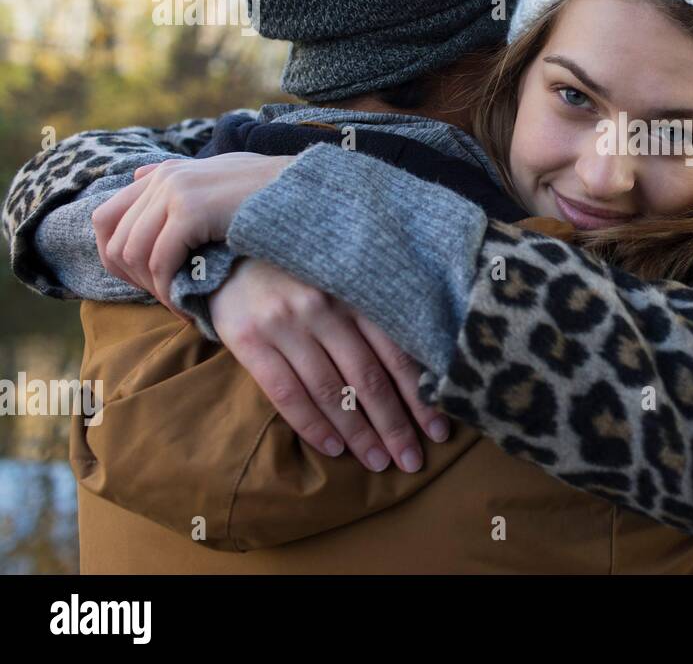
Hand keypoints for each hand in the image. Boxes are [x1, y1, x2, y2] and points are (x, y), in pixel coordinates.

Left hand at [92, 152, 293, 311]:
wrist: (306, 192)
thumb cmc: (272, 193)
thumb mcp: (222, 176)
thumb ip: (181, 178)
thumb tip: (138, 176)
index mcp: (165, 172)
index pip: (106, 219)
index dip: (117, 258)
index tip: (148, 284)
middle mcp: (164, 178)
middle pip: (115, 240)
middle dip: (134, 280)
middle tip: (165, 300)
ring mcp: (176, 191)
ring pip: (133, 253)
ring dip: (152, 289)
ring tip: (177, 305)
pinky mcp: (192, 211)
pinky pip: (160, 261)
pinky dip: (168, 290)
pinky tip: (187, 305)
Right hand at [210, 259, 451, 471]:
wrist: (227, 255)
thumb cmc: (298, 277)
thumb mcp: (340, 286)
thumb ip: (371, 321)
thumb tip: (420, 372)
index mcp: (354, 293)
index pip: (397, 354)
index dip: (419, 396)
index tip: (438, 430)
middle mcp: (324, 307)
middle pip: (368, 378)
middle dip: (394, 425)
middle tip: (411, 460)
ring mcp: (285, 324)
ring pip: (331, 392)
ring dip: (358, 434)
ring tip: (378, 462)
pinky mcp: (250, 340)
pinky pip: (287, 394)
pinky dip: (313, 425)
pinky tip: (333, 449)